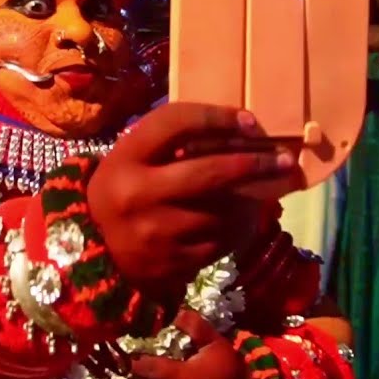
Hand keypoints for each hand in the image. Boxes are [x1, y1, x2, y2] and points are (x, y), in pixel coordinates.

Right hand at [87, 103, 293, 300]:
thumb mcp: (131, 158)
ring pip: (223, 212)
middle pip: (209, 172)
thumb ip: (170, 142)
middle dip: (254, 163)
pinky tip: (247, 220)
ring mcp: (155, 232)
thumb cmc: (123, 190)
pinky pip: (221, 242)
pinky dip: (241, 229)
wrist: (95, 252)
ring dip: (253, 201)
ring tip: (268, 191)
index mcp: (125, 158)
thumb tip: (239, 129)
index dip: (218, 116)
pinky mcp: (171, 262)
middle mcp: (137, 194)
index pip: (176, 122)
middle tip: (283, 159)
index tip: (250, 121)